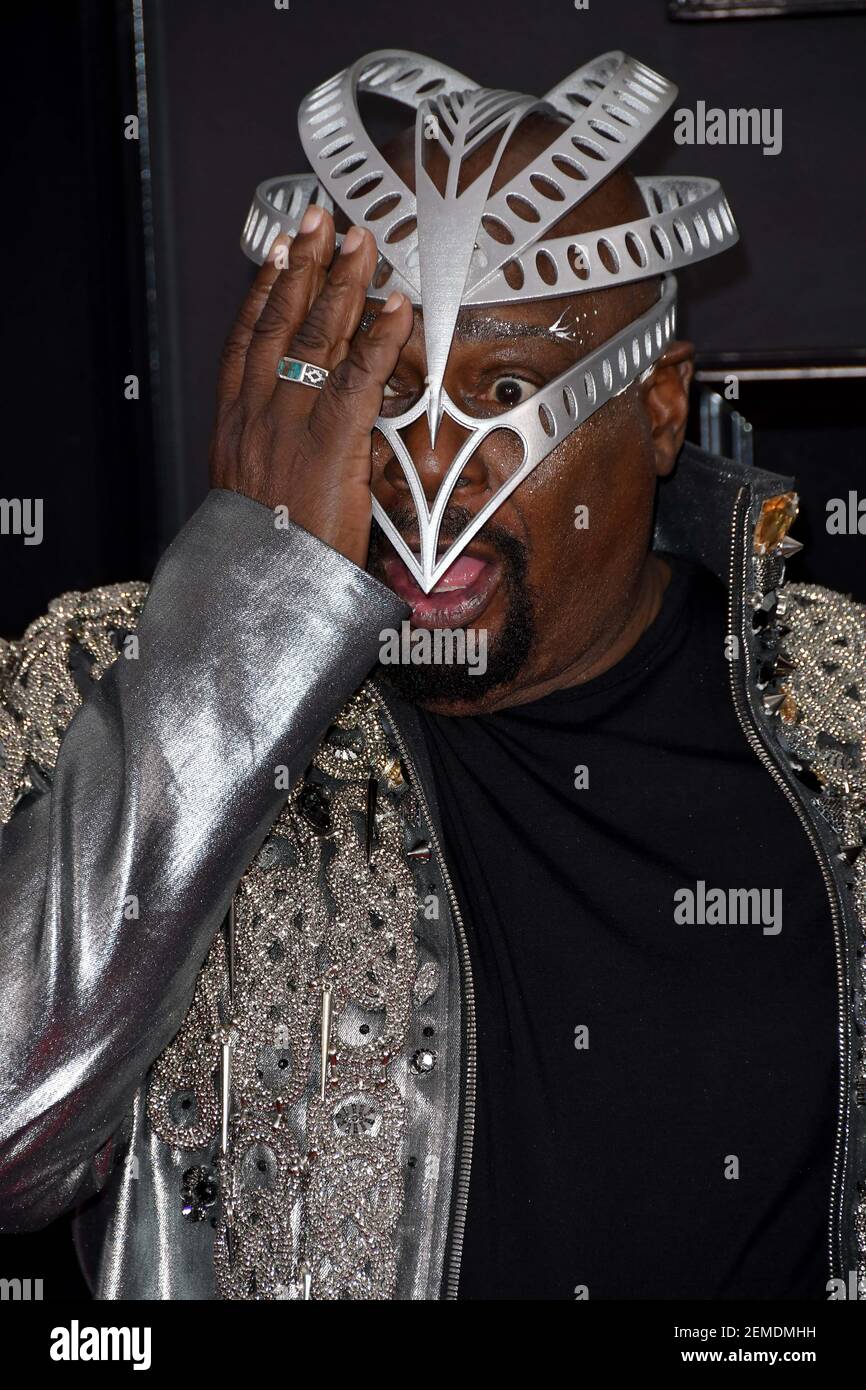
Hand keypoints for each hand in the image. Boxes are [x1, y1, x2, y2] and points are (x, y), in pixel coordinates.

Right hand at [209, 205, 412, 567]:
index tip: (278, 252)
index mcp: (234, 429)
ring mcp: (289, 428)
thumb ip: (269, 462)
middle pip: (278, 324)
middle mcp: (255, 418)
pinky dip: (379, 337)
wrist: (262, 599)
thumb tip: (291, 446)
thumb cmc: (265, 560)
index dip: (263, 291)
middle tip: (321, 220)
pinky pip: (357, 378)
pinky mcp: (328, 446)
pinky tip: (395, 304)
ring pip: (314, 339)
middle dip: (303, 266)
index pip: (245, 343)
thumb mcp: (252, 503)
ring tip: (359, 241)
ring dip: (340, 283)